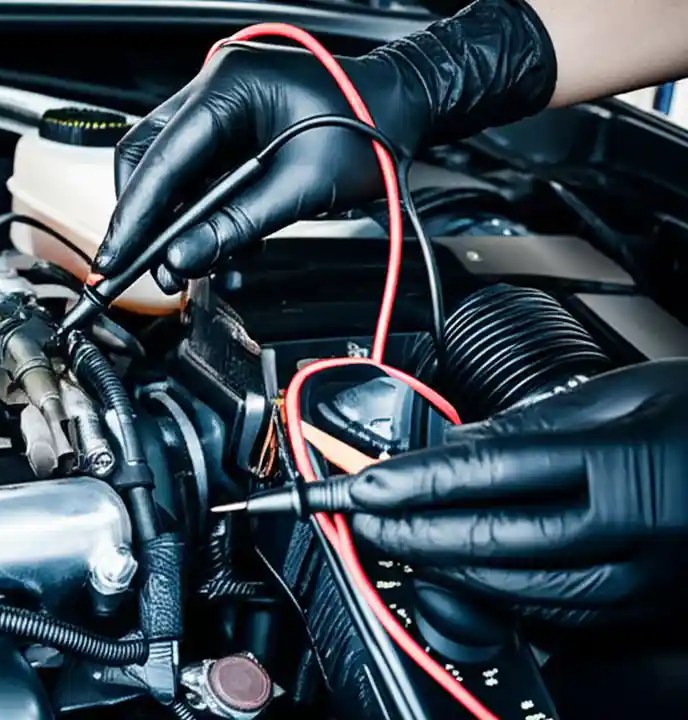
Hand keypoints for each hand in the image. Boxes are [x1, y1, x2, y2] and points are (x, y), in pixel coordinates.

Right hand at [94, 0, 556, 290]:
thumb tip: (184, 257)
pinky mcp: (228, 132)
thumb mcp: (301, 188)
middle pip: (150, 163)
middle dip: (150, 222)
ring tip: (194, 268)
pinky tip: (218, 249)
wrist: (405, 109)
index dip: (134, 216)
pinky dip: (201, 216)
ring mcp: (218, 109)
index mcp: (227, 87)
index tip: (116, 259)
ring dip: (178, 226)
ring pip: (169, 174)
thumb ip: (235, 224)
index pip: (160, 159)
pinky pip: (196, 177)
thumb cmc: (369, 130)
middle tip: (150, 269)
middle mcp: (213, 90)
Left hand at [333, 360, 687, 625]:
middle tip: (361, 519)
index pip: (489, 473)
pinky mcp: (652, 606)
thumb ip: (538, 421)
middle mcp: (631, 531)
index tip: (363, 484)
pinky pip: (560, 610)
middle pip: (491, 540)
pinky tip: (469, 571)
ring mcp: (644, 578)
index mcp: (622, 465)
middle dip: (413, 532)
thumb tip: (461, 441)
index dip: (414, 481)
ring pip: (517, 587)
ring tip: (401, 542)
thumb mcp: (630, 393)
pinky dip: (503, 591)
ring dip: (448, 565)